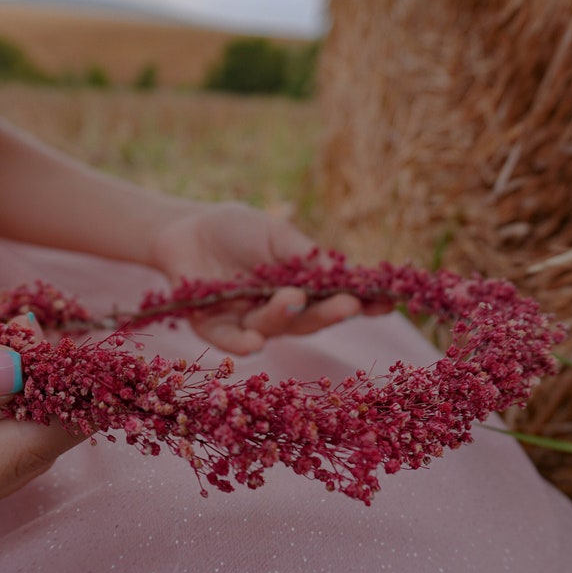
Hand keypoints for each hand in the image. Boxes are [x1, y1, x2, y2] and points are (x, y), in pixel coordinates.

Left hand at [148, 202, 387, 354]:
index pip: (335, 300)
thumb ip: (305, 256)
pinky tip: (254, 343)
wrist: (184, 229)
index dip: (362, 303)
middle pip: (308, 320)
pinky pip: (231, 342)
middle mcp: (280, 312)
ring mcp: (249, 323)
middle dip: (329, 313)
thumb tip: (343, 274)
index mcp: (301, 288)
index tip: (387, 302)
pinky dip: (242, 344)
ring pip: (273, 328)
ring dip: (284, 315)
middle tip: (349, 305)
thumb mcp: (276, 234)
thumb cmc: (236, 229)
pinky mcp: (215, 330)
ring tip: (291, 296)